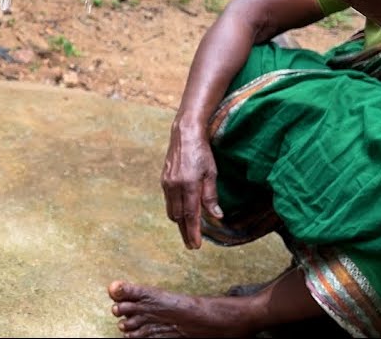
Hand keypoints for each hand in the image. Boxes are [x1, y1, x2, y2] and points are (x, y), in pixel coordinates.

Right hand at [162, 117, 221, 249]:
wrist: (184, 134)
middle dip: (185, 232)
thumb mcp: (212, 173)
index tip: (195, 246)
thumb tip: (216, 216)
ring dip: (179, 223)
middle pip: (178, 217)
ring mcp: (167, 183)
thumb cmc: (202, 152)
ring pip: (171, 211)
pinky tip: (182, 214)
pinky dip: (175, 210)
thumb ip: (211, 196)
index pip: (190, 215)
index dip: (193, 232)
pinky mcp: (164, 180)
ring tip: (188, 232)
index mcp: (188, 185)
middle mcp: (174, 186)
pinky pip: (168, 201)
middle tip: (192, 245)